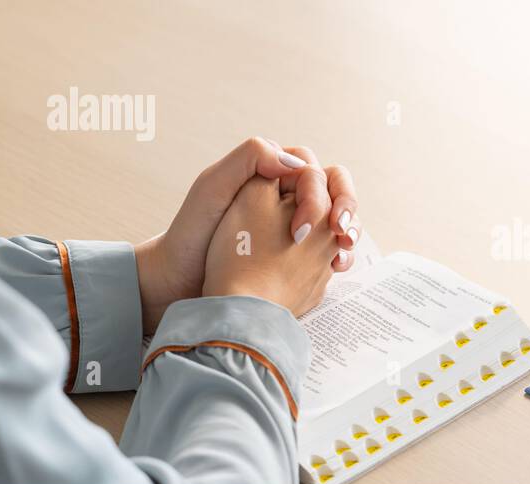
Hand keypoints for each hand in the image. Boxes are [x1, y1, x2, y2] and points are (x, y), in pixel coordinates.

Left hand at [134, 138, 361, 333]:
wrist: (179, 279)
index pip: (310, 168)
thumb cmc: (191, 232)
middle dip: (346, 206)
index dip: (319, 190)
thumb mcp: (213, 186)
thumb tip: (296, 162)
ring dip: (349, 229)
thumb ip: (250, 158)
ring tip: (343, 251)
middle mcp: (283, 194)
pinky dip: (339, 253)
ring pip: (336, 216)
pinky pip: (329, 244)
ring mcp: (292, 222)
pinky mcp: (296, 250)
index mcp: (266, 173)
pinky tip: (337, 267)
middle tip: (342, 232)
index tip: (305, 223)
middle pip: (333, 188)